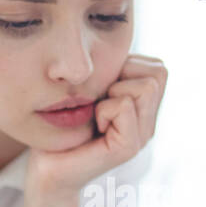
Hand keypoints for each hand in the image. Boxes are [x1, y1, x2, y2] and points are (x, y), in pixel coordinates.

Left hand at [24, 54, 166, 198]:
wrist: (47, 165)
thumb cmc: (63, 123)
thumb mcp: (93, 87)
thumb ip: (114, 70)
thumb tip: (120, 41)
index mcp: (144, 108)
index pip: (158, 68)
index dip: (127, 66)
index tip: (102, 89)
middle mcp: (149, 123)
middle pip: (158, 73)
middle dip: (123, 76)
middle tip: (99, 100)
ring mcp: (142, 137)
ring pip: (146, 86)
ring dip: (113, 91)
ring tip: (96, 113)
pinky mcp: (128, 148)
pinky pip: (124, 105)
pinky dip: (103, 109)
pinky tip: (93, 126)